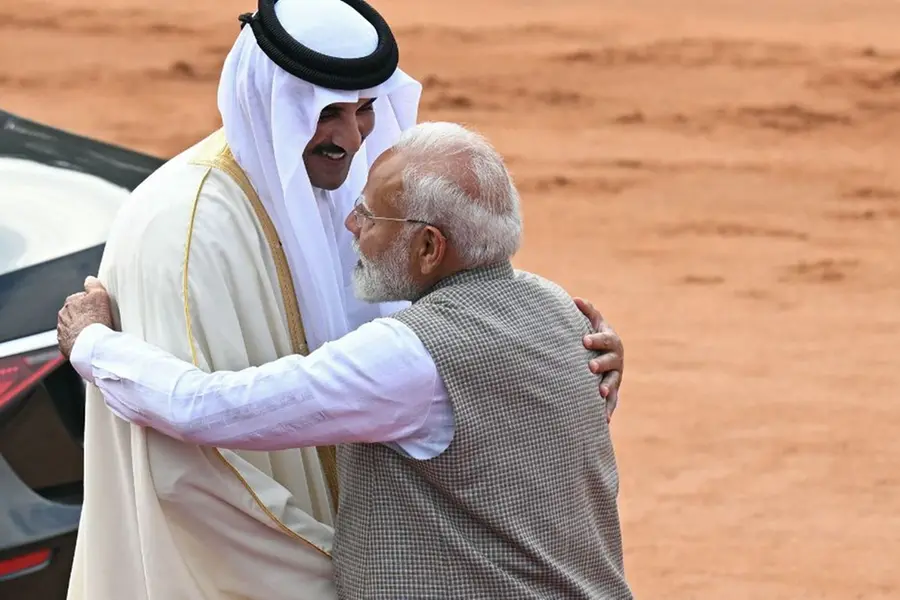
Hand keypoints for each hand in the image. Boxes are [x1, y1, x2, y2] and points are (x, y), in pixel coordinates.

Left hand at [57, 276, 112, 357]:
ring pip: (73, 327)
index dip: (92, 303)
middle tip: (99, 321)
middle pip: (76, 313)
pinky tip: (89, 342)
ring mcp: (62, 331)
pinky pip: (72, 340)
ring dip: (81, 328)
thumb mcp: (100, 296)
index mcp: (70, 302)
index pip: (81, 298)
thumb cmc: (96, 320)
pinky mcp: (64, 345)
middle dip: (84, 315)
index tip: (101, 309)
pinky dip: (79, 340)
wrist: (90, 346)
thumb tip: (89, 279)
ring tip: (94, 333)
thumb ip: (94, 285)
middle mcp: (63, 316)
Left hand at [574, 297, 623, 422]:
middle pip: (612, 361)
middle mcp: (616, 358)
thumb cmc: (593, 336)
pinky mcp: (612, 391)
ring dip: (608, 386)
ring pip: (613, 381)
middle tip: (590, 367)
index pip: (605, 339)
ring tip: (599, 392)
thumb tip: (574, 299)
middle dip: (602, 363)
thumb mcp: (592, 322)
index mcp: (611, 340)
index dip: (596, 339)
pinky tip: (603, 420)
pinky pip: (612, 402)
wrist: (602, 354)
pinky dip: (608, 410)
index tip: (584, 340)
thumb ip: (587, 311)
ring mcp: (615, 375)